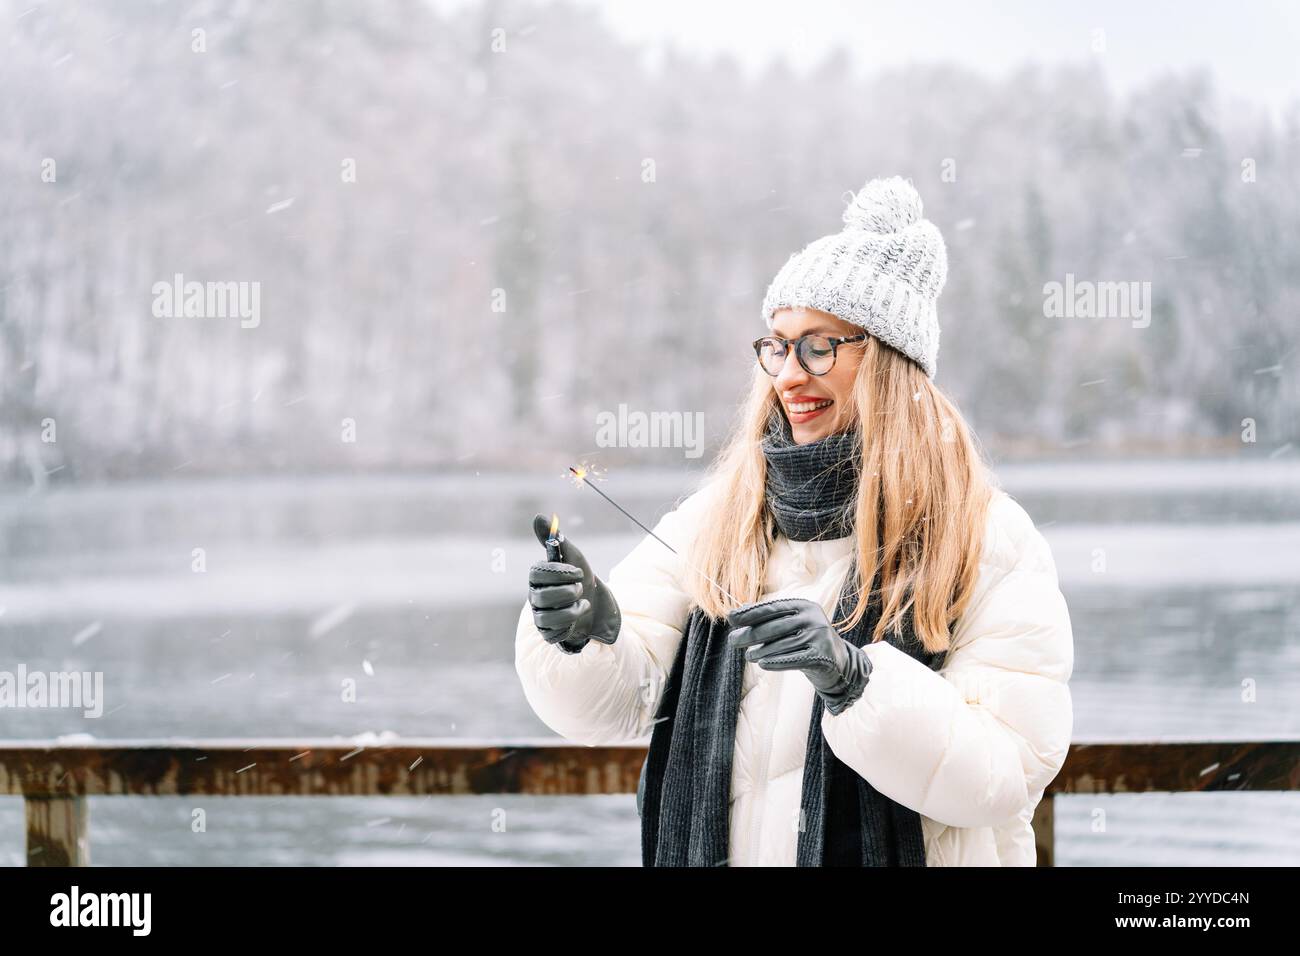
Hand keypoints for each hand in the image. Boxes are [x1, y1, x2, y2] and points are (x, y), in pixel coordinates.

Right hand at [527, 514, 621, 653]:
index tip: (578, 571)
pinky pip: (555, 633)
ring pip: (549, 617)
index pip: (537, 573)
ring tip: (583, 604)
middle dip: (568, 592)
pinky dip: (571, 626)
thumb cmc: (581, 578)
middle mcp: (534, 597)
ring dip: (573, 610)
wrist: (598, 605)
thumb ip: (555, 539)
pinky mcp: (548, 634)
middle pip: (543, 596)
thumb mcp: (573, 556)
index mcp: (537, 577)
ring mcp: (540, 617)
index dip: (560, 572)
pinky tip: (578, 619)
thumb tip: (538, 517)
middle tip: (580, 588)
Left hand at [726, 597, 871, 715]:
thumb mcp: (791, 624)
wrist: (838, 661)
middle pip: (775, 627)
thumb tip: (738, 611)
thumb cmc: (806, 640)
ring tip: (748, 656)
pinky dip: (776, 662)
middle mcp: (813, 618)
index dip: (750, 613)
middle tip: (732, 641)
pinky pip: (794, 660)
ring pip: (782, 645)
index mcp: (804, 606)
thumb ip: (768, 617)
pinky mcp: (821, 656)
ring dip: (761, 651)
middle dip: (750, 634)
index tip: (731, 618)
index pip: (772, 608)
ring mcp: (819, 637)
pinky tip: (762, 664)